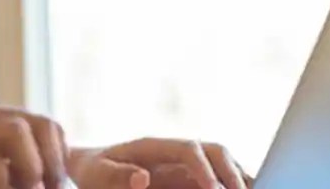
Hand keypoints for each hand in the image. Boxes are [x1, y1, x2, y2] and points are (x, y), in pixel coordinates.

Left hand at [68, 138, 251, 188]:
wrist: (90, 168)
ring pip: (224, 162)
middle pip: (215, 151)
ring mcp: (187, 163)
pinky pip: (220, 178)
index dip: (205, 170)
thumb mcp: (95, 174)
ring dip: (240, 178)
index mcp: (155, 145)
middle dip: (231, 172)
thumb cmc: (91, 172)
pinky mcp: (192, 178)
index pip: (189, 150)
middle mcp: (176, 150)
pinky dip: (236, 183)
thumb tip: (142, 177)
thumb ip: (115, 175)